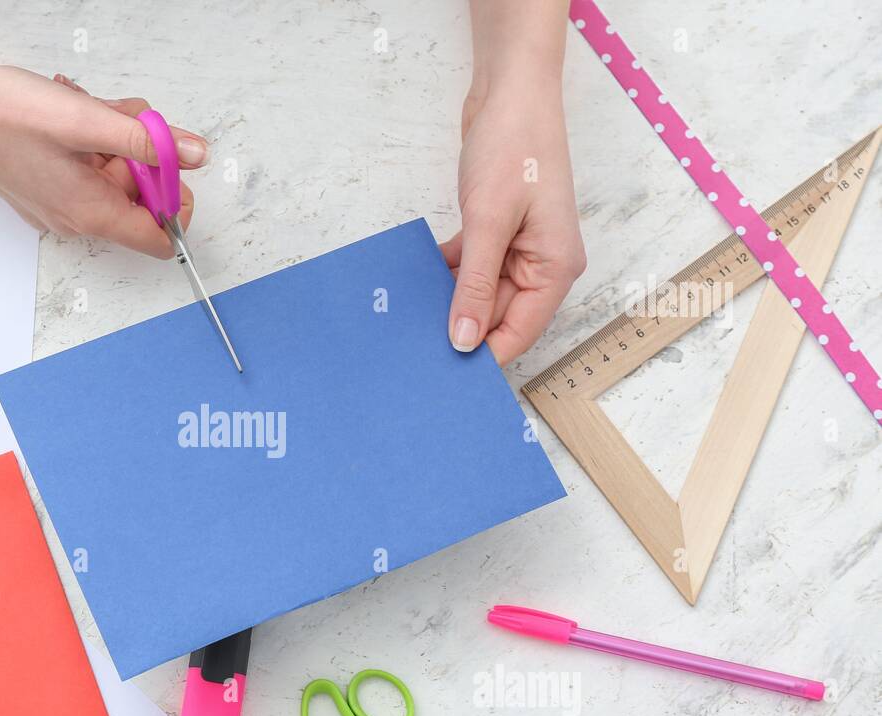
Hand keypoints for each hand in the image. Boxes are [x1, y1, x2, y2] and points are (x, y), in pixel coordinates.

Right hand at [0, 58, 208, 257]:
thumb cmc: (4, 114)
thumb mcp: (87, 121)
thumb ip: (146, 141)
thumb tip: (194, 154)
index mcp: (90, 213)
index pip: (161, 237)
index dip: (176, 199)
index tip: (170, 160)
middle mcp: (76, 218)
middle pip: (139, 198)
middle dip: (143, 152)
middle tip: (123, 116)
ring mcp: (59, 204)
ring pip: (114, 175)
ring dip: (114, 137)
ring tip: (88, 106)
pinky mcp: (47, 186)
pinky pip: (88, 168)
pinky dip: (91, 139)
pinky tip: (71, 112)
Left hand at [442, 81, 585, 364]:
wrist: (511, 92)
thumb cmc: (515, 147)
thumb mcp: (489, 223)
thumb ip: (475, 285)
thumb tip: (465, 339)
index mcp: (555, 269)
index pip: (519, 332)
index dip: (483, 353)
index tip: (443, 372)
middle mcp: (542, 265)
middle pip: (497, 315)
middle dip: (459, 325)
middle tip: (414, 345)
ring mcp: (520, 249)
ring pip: (479, 292)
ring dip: (448, 298)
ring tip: (409, 315)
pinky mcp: (497, 233)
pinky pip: (471, 267)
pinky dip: (447, 272)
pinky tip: (418, 278)